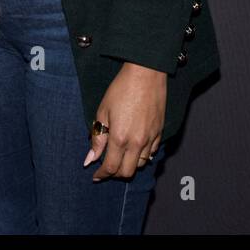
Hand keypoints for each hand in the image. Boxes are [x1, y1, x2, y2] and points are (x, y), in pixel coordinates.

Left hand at [85, 62, 165, 180]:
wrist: (145, 74)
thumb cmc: (121, 89)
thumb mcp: (103, 112)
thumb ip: (97, 138)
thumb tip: (90, 159)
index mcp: (120, 138)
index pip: (110, 167)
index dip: (101, 174)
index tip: (96, 175)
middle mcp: (137, 142)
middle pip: (127, 172)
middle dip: (115, 174)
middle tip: (107, 167)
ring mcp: (150, 138)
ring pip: (140, 164)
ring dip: (129, 165)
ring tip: (121, 157)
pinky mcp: (159, 132)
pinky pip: (152, 152)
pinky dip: (142, 155)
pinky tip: (135, 148)